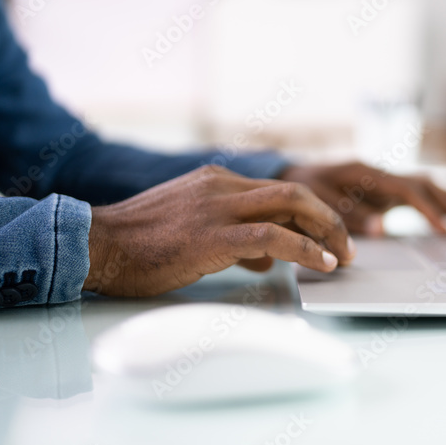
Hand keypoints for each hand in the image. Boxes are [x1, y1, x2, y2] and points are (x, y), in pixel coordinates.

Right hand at [84, 165, 354, 297]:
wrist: (97, 247)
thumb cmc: (139, 246)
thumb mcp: (193, 232)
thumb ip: (234, 237)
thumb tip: (267, 258)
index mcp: (216, 181)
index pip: (278, 190)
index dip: (312, 212)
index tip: (330, 235)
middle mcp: (221, 186)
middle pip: (295, 191)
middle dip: (329, 217)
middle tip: (348, 245)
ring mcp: (217, 206)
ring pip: (291, 204)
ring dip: (326, 231)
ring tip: (342, 257)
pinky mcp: (212, 234)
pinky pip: (273, 236)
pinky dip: (304, 248)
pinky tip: (320, 263)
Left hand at [279, 162, 445, 235]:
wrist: (293, 175)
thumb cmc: (303, 189)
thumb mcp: (317, 202)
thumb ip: (348, 214)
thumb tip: (382, 228)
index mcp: (367, 173)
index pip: (408, 190)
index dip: (430, 210)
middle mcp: (382, 172)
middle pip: (428, 184)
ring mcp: (387, 180)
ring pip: (430, 186)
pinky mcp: (388, 190)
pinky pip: (422, 193)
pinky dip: (442, 202)